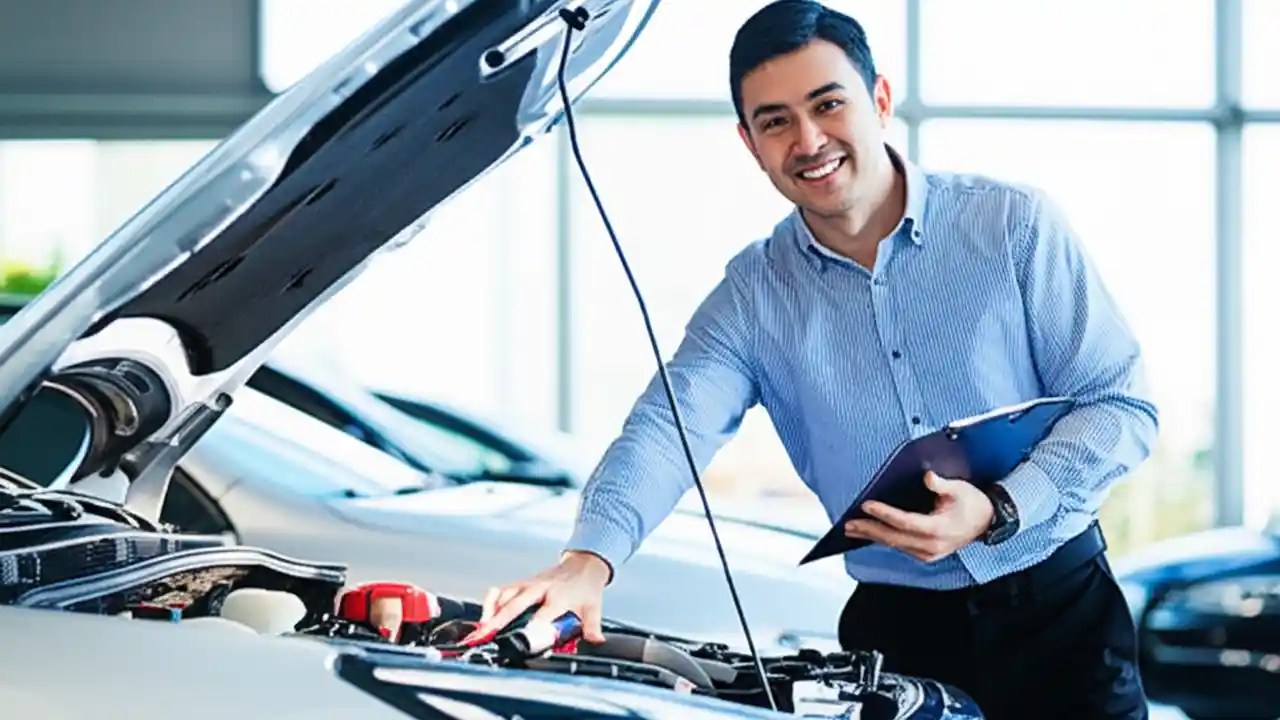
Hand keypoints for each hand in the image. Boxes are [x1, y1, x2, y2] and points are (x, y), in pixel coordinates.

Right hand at [471, 550, 611, 642]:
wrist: (583, 565)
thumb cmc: (586, 587)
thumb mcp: (593, 607)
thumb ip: (592, 626)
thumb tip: (596, 640)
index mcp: (559, 596)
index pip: (542, 614)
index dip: (531, 628)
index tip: (521, 642)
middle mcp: (540, 588)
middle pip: (515, 605)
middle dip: (498, 621)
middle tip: (485, 635)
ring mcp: (528, 584)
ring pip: (504, 595)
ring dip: (490, 611)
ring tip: (479, 629)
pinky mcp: (522, 583)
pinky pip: (502, 590)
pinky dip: (490, 601)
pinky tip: (484, 615)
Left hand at [844, 471, 994, 562]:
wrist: (988, 523)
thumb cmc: (972, 504)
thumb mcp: (960, 489)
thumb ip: (941, 485)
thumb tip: (927, 476)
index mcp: (938, 529)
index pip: (904, 522)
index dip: (884, 513)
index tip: (866, 505)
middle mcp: (931, 546)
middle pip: (893, 537)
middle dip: (869, 530)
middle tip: (848, 524)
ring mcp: (928, 553)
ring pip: (894, 544)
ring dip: (872, 536)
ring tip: (852, 529)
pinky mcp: (926, 554)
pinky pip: (900, 547)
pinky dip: (884, 539)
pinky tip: (871, 534)